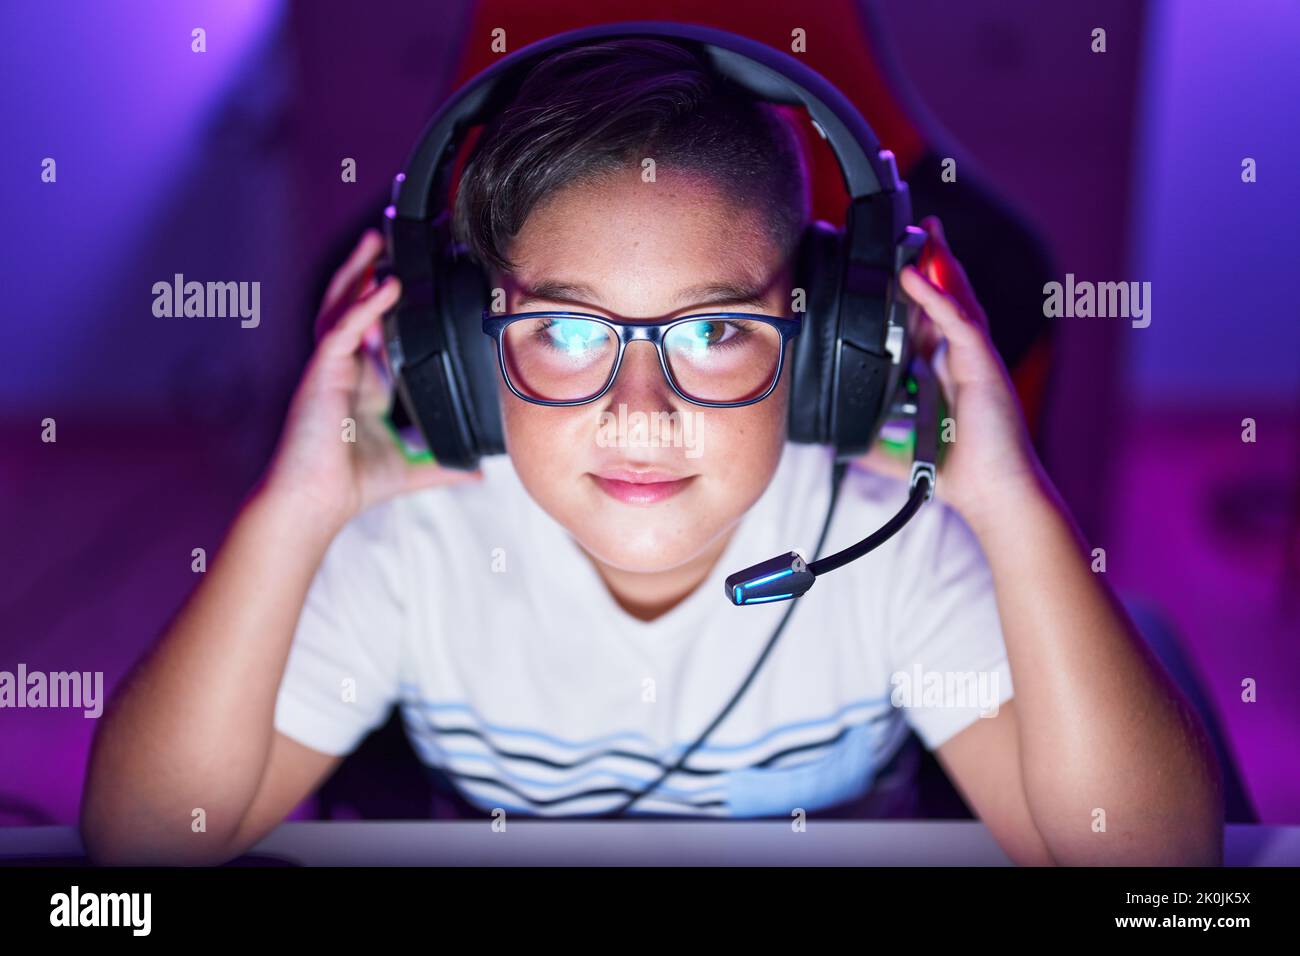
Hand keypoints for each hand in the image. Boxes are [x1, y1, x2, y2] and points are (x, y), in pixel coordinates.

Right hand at [260, 229, 481, 529]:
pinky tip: (385, 286)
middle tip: (386, 238)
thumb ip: (442, 465)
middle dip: (366, 271)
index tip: (413, 277)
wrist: (315, 502)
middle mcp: (344, 369)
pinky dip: (364, 306)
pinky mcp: (321, 373)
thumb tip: (477, 472)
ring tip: (375, 239)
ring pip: (339, 306)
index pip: (376, 331)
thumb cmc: (350, 485)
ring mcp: (329, 368)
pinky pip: (343, 328)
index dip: (390, 303)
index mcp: (364, 384)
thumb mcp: (410, 469)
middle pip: (351, 306)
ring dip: (358, 272)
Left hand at [856, 216, 1045, 531]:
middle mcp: (965, 359)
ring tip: (925, 231)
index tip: (899, 265)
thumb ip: (870, 441)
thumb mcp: (898, 452)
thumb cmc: (958, 473)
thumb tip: (835, 444)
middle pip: (951, 297)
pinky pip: (959, 321)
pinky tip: (917, 274)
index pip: (933, 320)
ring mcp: (977, 359)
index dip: (919, 292)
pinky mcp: (984, 365)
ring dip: (941, 263)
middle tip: (921, 226)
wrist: (993, 493)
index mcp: (949, 372)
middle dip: (937, 261)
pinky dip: (937, 296)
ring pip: (959, 298)